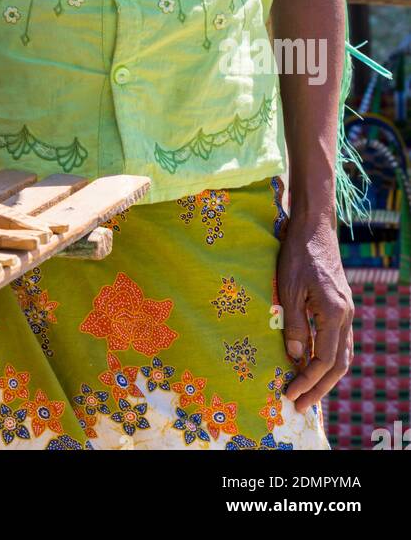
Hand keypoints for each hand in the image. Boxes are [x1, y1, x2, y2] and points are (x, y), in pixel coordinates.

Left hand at [277, 213, 353, 411]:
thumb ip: (293, 325)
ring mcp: (346, 311)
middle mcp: (345, 316)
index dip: (307, 380)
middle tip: (300, 406)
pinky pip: (339, 341)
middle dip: (319, 388)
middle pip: (338, 364)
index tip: (289, 394)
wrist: (314, 227)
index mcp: (333, 313)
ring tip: (306, 393)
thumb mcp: (288, 288)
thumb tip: (293, 357)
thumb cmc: (297, 254)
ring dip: (325, 377)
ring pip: (342, 355)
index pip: (323, 360)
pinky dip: (327, 359)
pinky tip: (312, 365)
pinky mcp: (341, 306)